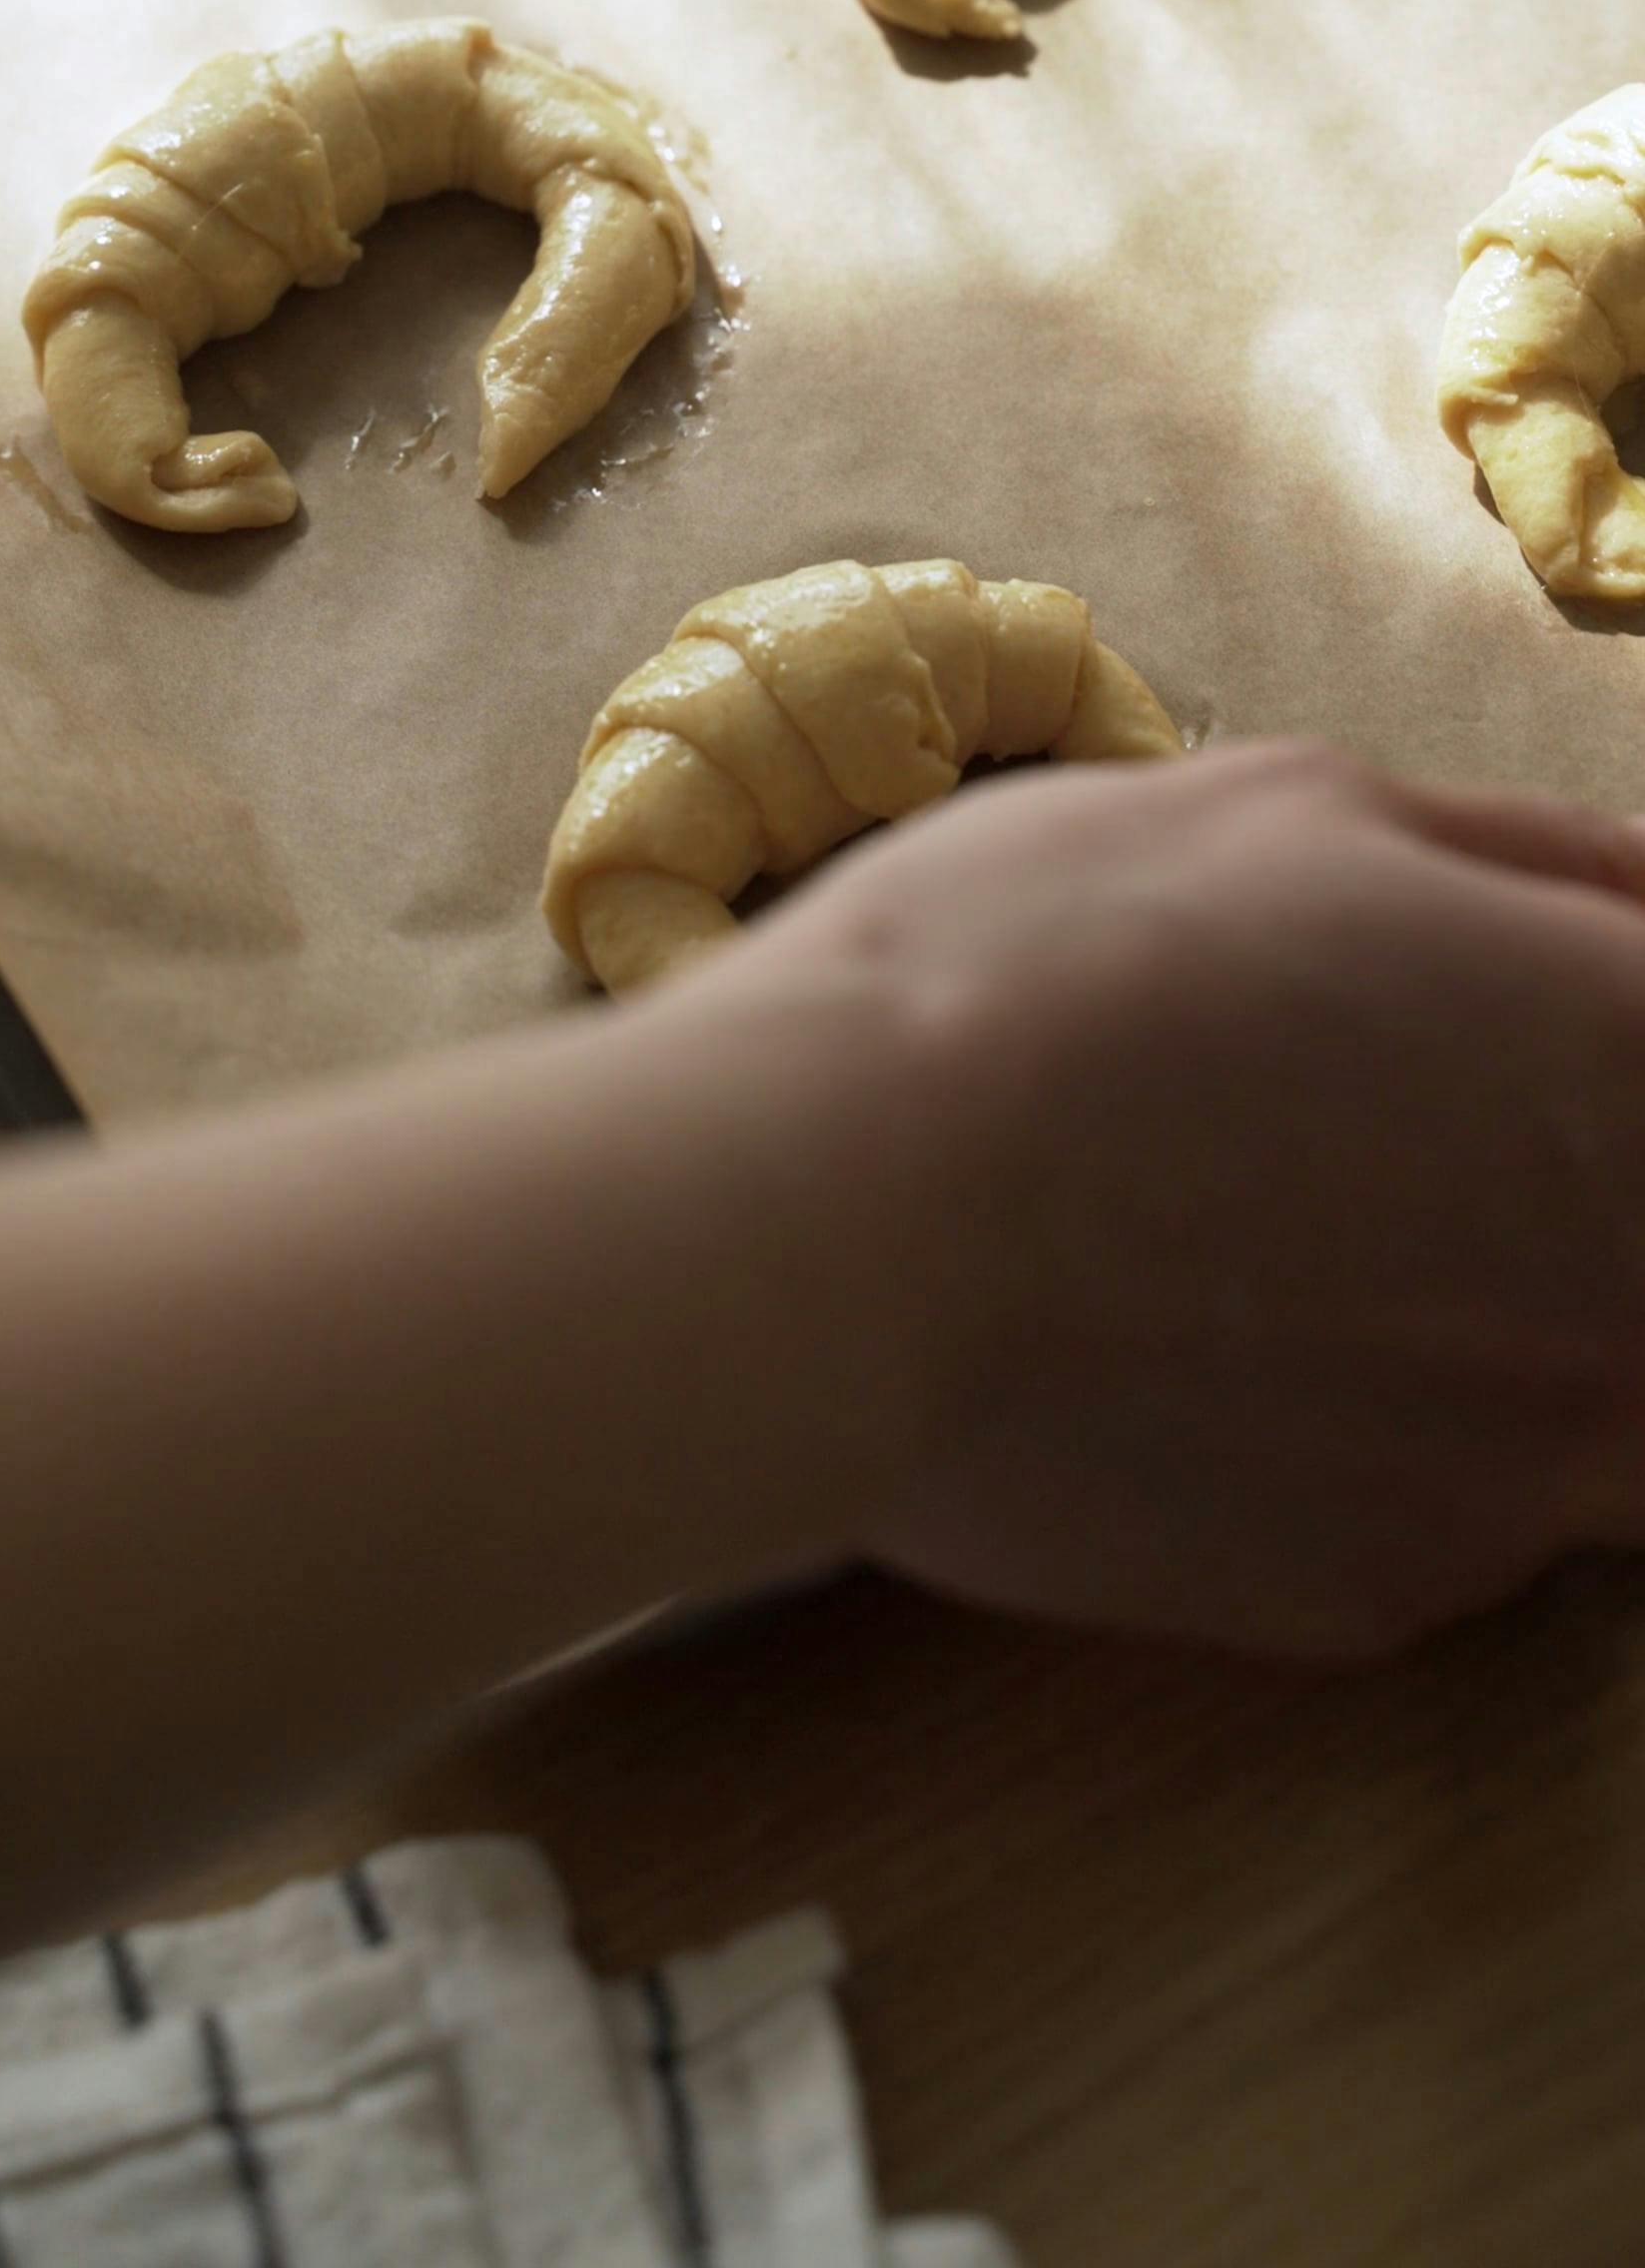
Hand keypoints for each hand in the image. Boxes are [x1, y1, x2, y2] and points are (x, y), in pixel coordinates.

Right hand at [675, 740, 1644, 1657]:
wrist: (842, 1217)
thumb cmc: (1055, 963)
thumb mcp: (1300, 806)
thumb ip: (1535, 863)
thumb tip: (1642, 906)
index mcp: (1641, 1066)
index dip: (1605, 1034)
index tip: (1509, 1041)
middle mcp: (1642, 1303)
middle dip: (1564, 1194)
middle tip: (1385, 1140)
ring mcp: (1527, 1481)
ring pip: (1591, 1417)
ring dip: (1493, 1337)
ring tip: (1295, 1243)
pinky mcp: (1385, 1600)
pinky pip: (1439, 1512)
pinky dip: (1361, 1437)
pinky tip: (1205, 1342)